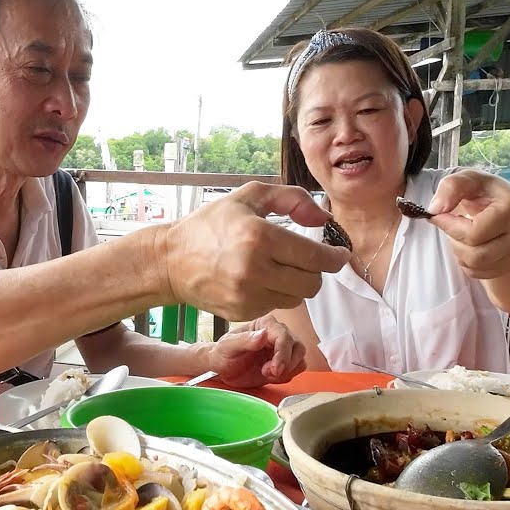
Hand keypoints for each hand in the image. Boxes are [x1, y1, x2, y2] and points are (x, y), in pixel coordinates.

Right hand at [155, 182, 350, 321]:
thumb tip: (324, 217)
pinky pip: (276, 307)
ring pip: (297, 298)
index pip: (316, 257)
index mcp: (260, 237)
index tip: (340, 254)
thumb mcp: (249, 197)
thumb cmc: (210, 225)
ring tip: (278, 268)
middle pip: (312, 283)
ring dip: (296, 284)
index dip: (335, 258)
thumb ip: (292, 199)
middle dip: (315, 272)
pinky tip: (258, 280)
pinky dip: (275, 294)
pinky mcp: (242, 312)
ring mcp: (247, 295)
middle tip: (307, 260)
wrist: (170, 260)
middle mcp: (255, 269)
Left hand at [205, 315, 306, 387]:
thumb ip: (245, 340)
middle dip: (286, 364)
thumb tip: (263, 334)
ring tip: (266, 374)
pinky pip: (296, 370)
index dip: (283, 354)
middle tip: (268, 374)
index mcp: (266, 324)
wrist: (222, 369)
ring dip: (287, 371)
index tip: (275, 369)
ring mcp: (283, 349)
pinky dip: (286, 377)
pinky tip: (269, 377)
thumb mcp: (228, 346)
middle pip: (298, 347)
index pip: (284, 336)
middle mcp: (278, 334)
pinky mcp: (285, 363)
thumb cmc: (223, 354)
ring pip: (300, 359)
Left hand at [426, 169, 509, 279]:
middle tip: (452, 224)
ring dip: (458, 251)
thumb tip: (435, 209)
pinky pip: (477, 273)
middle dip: (454, 240)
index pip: (475, 232)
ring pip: (475, 266)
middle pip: (476, 255)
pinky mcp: (508, 267)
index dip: (450, 226)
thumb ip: (451, 187)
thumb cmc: (488, 194)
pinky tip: (469, 244)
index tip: (439, 216)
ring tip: (461, 233)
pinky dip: (465, 261)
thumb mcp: (471, 179)